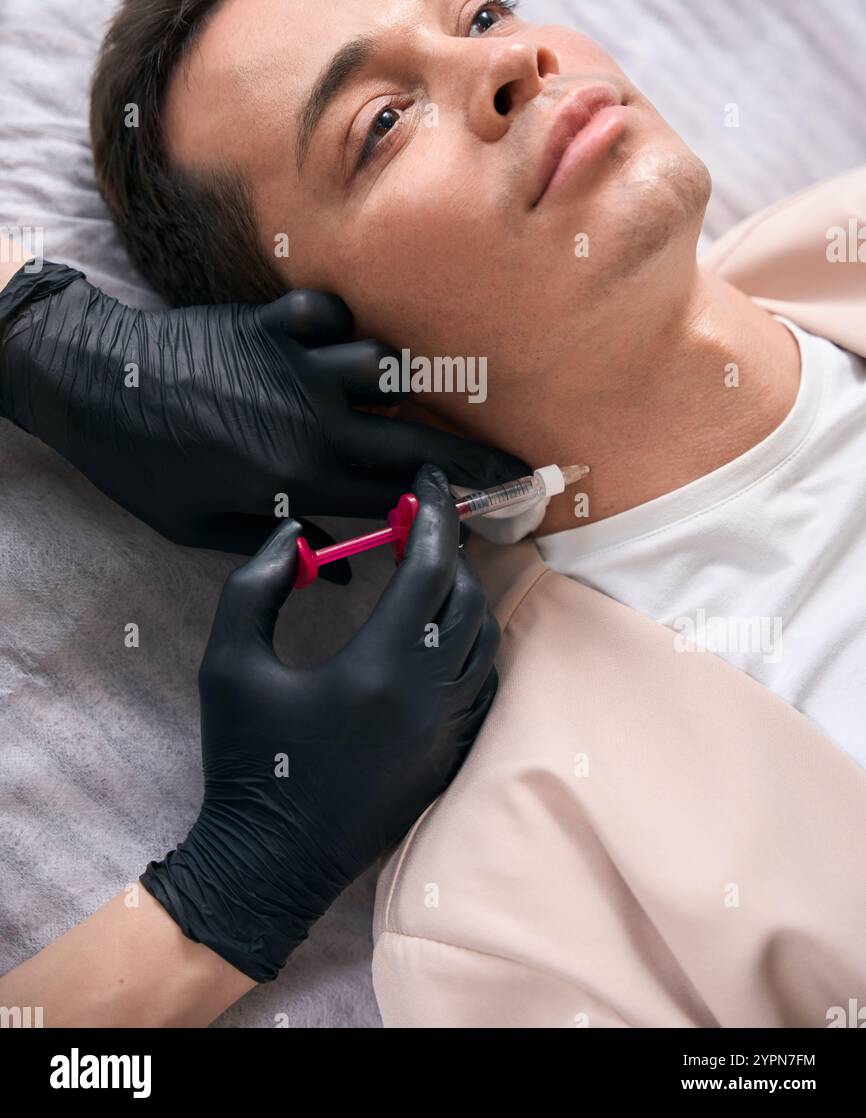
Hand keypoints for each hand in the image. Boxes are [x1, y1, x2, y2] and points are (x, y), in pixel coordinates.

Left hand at [0, 262, 527, 555]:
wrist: (91, 386)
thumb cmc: (145, 469)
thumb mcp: (206, 530)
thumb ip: (282, 544)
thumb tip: (347, 565)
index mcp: (297, 480)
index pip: (397, 498)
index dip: (451, 504)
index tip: (496, 507)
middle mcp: (310, 421)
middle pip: (416, 439)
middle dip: (476, 456)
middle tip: (521, 464)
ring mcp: (294, 365)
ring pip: (382, 365)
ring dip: (394, 379)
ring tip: (398, 391)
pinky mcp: (271, 322)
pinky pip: (330, 312)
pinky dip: (339, 324)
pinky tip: (331, 341)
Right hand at [140, 463, 499, 981]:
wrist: (269, 862)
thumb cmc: (245, 760)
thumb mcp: (229, 663)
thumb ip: (257, 585)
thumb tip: (297, 535)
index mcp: (377, 668)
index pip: (430, 566)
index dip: (434, 514)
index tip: (428, 480)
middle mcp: (427, 696)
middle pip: (468, 597)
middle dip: (448, 549)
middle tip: (414, 522)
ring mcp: (446, 731)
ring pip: (484, 639)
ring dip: (463, 593)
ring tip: (426, 568)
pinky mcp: (450, 756)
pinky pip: (481, 681)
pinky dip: (469, 641)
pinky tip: (435, 629)